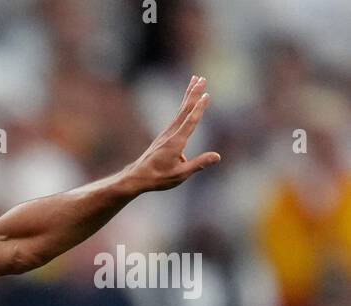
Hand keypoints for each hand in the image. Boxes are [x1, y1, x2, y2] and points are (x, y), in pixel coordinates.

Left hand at [124, 75, 221, 192]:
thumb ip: (199, 164)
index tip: (206, 95)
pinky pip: (177, 117)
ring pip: (180, 110)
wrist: (136, 177)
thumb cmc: (158, 178)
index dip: (199, 109)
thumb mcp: (180, 175)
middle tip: (201, 78)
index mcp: (175, 142)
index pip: (190, 122)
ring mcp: (166, 134)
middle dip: (194, 93)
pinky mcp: (165, 136)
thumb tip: (218, 156)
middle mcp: (170, 134)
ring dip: (188, 95)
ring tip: (195, 80)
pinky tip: (188, 102)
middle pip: (184, 110)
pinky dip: (184, 106)